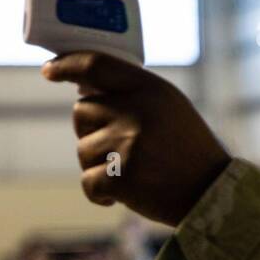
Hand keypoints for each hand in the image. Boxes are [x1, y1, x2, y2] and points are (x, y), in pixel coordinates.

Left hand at [44, 52, 231, 226]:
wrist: (210, 194)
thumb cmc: (187, 150)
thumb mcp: (169, 107)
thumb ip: (132, 92)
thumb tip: (82, 85)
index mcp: (150, 89)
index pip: (96, 65)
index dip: (67, 65)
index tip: (49, 70)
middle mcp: (136, 111)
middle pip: (81, 112)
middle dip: (92, 131)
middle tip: (120, 148)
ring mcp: (126, 145)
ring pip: (83, 150)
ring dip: (99, 165)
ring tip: (133, 172)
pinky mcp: (120, 178)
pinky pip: (88, 181)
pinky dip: (100, 192)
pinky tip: (122, 194)